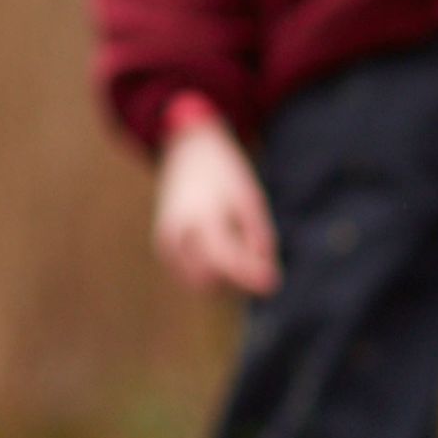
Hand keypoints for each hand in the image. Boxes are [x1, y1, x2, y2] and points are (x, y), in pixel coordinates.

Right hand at [153, 114, 280, 296]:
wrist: (187, 153)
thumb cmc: (224, 174)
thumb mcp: (250, 198)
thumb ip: (260, 236)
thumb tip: (268, 277)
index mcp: (200, 215)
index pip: (224, 257)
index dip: (249, 275)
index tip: (273, 283)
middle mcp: (177, 232)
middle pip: (209, 280)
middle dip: (236, 280)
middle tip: (257, 264)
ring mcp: (166, 242)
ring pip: (198, 283)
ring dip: (223, 282)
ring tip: (241, 253)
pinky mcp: (164, 248)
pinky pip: (189, 276)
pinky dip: (209, 275)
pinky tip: (223, 251)